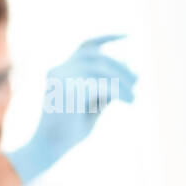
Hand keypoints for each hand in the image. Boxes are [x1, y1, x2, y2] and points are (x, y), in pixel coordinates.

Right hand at [7, 35, 135, 185]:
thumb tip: (132, 75)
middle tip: (138, 81)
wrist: (48, 149)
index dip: (107, 38)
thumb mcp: (92, 105)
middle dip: (120, 66)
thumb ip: (105, 89)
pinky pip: (102, 85)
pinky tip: (130, 102)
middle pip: (97, 57)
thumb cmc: (69, 132)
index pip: (86, 46)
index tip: (130, 35)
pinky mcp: (69, 90)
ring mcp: (62, 78)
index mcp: (60, 70)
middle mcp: (58, 70)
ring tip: (134, 97)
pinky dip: (119, 92)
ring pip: (101, 69)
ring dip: (122, 82)